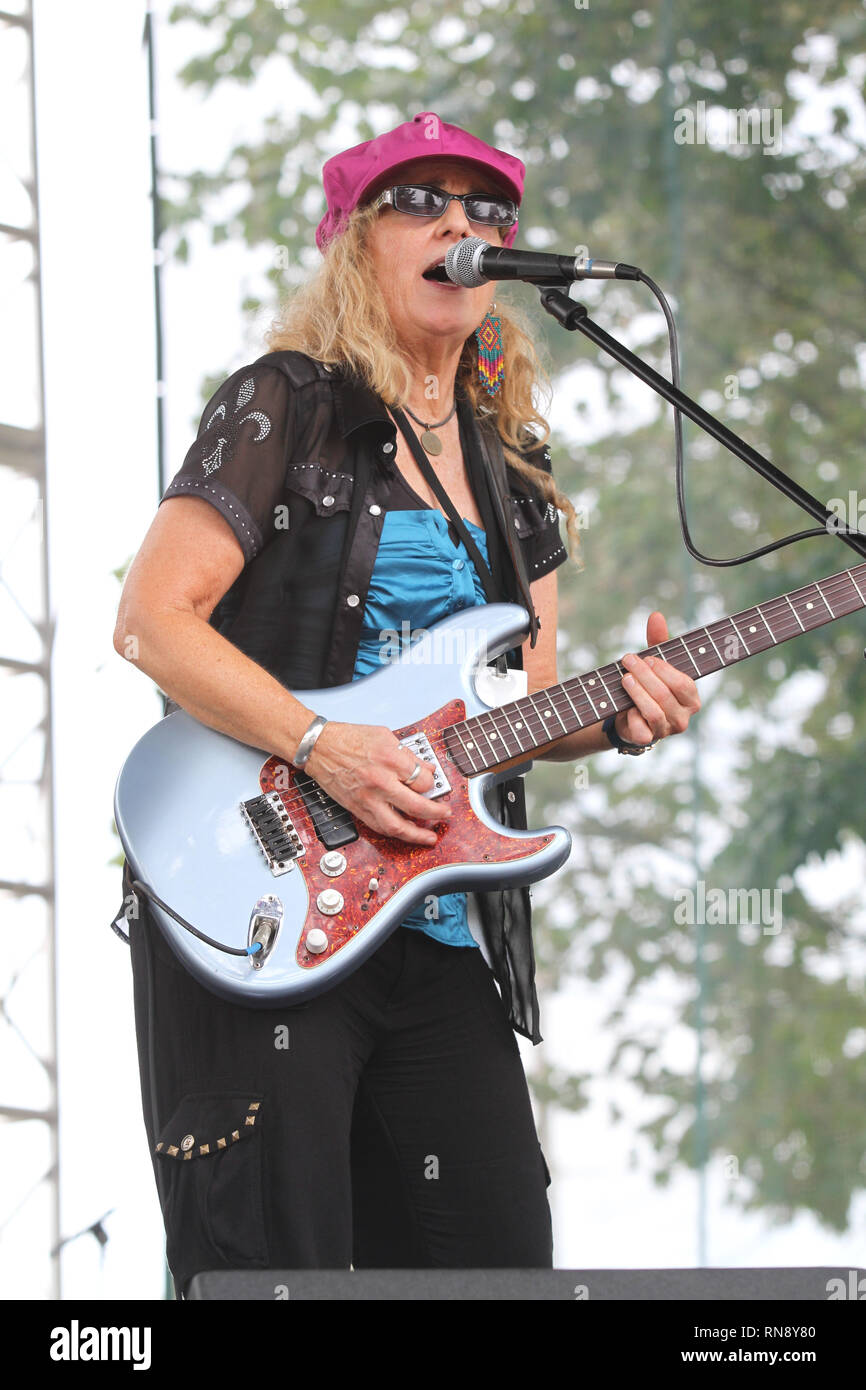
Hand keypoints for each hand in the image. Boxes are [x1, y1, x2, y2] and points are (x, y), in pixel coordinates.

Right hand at [304, 721, 449, 846]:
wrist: (318, 747)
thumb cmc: (348, 738)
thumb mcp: (384, 736)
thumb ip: (408, 754)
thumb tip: (427, 768)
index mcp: (390, 760)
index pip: (423, 780)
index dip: (432, 783)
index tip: (432, 783)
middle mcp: (380, 782)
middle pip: (417, 806)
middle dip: (436, 813)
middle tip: (446, 814)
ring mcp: (368, 798)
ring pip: (397, 826)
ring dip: (417, 835)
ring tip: (429, 837)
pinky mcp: (357, 808)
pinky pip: (379, 827)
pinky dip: (395, 833)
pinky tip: (405, 834)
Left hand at [614, 611, 700, 747]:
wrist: (627, 714)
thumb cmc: (647, 685)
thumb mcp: (654, 663)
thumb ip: (658, 641)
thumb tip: (656, 615)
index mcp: (691, 698)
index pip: (683, 684)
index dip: (664, 670)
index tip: (647, 658)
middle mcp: (683, 717)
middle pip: (665, 695)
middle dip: (645, 676)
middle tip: (628, 661)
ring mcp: (666, 731)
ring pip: (654, 711)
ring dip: (637, 692)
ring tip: (625, 679)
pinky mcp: (648, 739)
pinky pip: (642, 729)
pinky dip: (632, 715)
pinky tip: (625, 706)